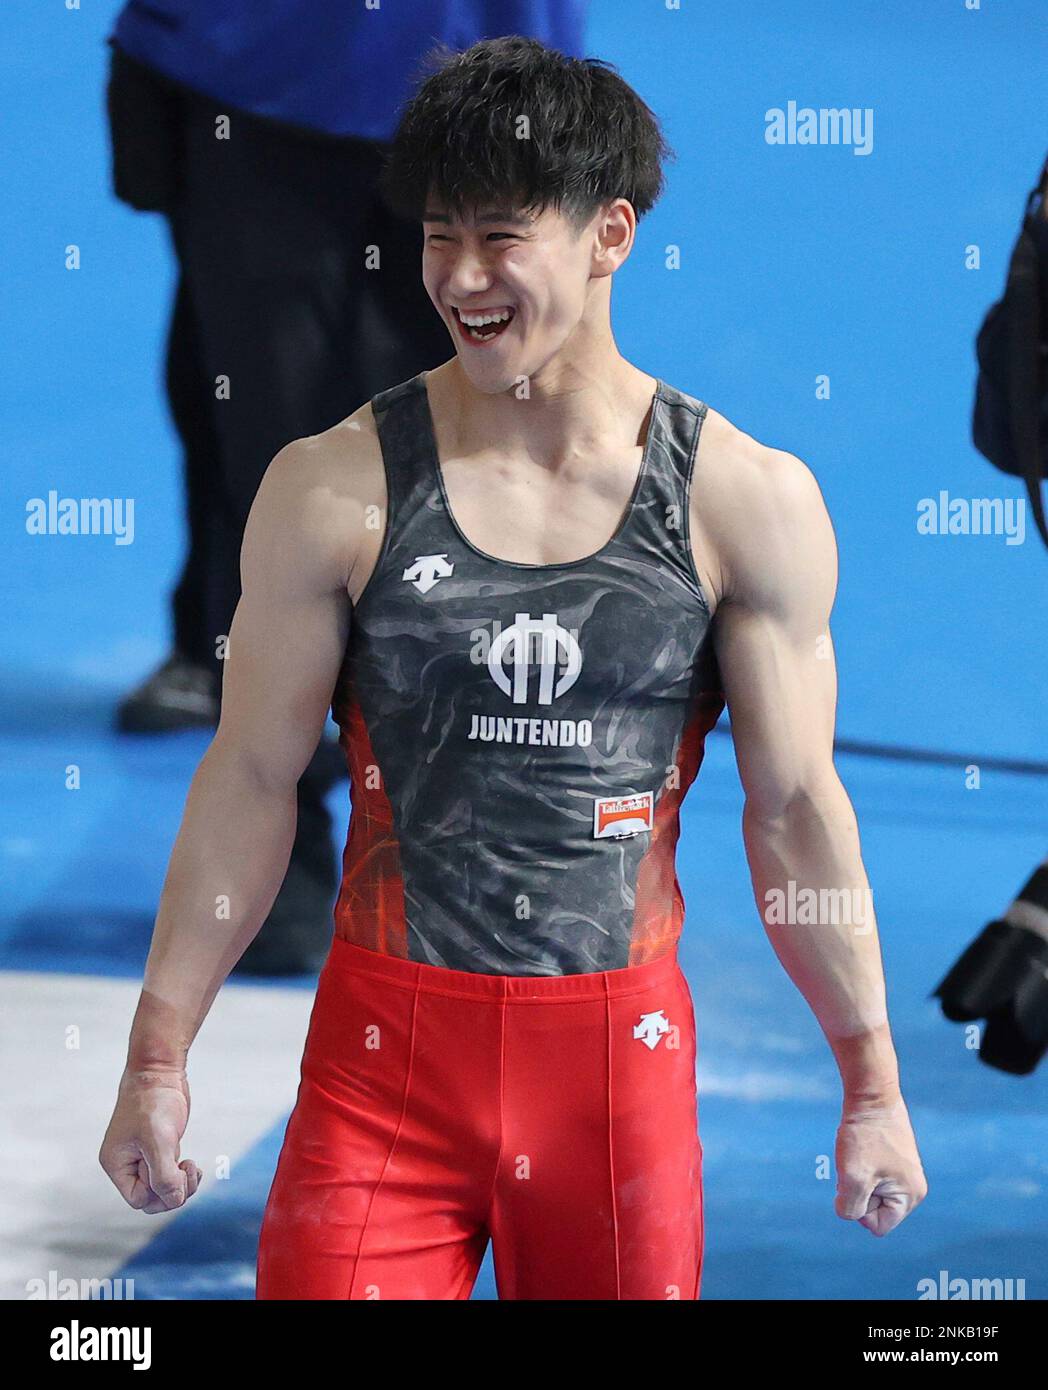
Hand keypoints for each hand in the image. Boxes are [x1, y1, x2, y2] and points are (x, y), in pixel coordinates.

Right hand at [99, 1067, 201, 1213]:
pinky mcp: (161, 1148)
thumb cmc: (152, 1103)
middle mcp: (128, 1164)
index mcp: (117, 1165)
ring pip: (164, 1188)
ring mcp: (145, 1157)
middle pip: (152, 1198)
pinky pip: (171, 1175)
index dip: (159, 1192)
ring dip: (182, 1184)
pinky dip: (184, 1175)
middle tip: (188, 1171)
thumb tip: (174, 1200)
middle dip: (173, 1191)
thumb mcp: (158, 1142)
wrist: (159, 1072)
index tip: (172, 1167)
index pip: (139, 1199)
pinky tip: (192, 1165)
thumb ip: (163, 1175)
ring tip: (192, 1167)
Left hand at [834, 1094, 926, 1235]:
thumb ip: (851, 1207)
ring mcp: (904, 1171)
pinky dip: (857, 1163)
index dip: (860, 1207)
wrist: (871, 1094)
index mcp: (910, 1196)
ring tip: (858, 1152)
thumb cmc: (864, 1136)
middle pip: (873, 1208)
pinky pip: (869, 1174)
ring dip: (855, 1175)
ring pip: (868, 1190)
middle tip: (857, 1162)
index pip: (877, 1225)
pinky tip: (859, 1145)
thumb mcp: (853, 1177)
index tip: (858, 1178)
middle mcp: (913, 1187)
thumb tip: (851, 1213)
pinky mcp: (893, 1157)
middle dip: (857, 1190)